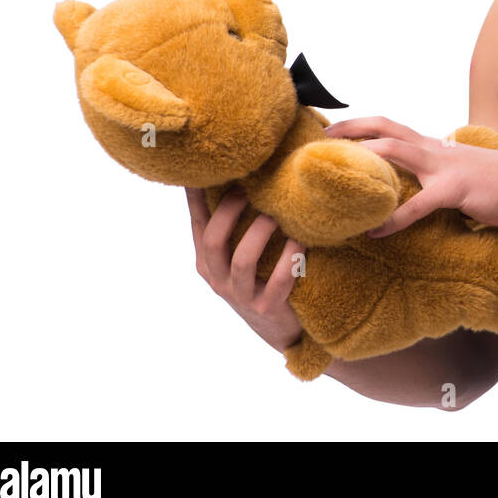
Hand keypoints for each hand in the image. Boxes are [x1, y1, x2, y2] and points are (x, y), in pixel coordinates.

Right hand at [186, 185, 305, 353]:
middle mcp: (218, 278)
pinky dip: (291, 258)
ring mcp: (241, 296)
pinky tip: (301, 241)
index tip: (201, 166)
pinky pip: (279, 280)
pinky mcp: (267, 308)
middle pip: (213, 239)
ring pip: (243, 260)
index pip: (198, 222)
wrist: (283, 332)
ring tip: (277, 214)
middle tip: (250, 188)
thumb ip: (237, 224)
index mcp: (207, 261)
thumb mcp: (241, 255)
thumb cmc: (263, 279)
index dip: (197, 195)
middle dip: (230, 210)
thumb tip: (244, 175)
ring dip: (260, 232)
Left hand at [321, 116, 497, 237]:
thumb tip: (417, 186)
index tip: (335, 131)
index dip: (363, 126)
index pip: (393, 127)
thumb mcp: (464, 173)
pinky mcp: (455, 190)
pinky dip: (393, 219)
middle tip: (321, 138)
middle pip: (386, 128)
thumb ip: (439, 175)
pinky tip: (375, 231)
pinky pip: (417, 205)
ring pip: (395, 152)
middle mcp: (436, 149)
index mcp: (436, 146)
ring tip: (335, 174)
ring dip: (362, 158)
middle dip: (351, 128)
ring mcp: (445, 167)